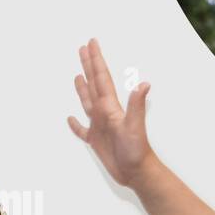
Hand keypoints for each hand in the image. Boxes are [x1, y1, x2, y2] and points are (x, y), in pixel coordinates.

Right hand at [68, 38, 155, 188]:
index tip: (91, 43)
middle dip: (88, 65)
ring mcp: (100, 126)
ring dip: (82, 88)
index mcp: (110, 107)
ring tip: (78, 75)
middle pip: (94, 84)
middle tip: (83, 48)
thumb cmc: (137, 151)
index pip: (101, 78)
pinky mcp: (96, 141)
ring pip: (87, 102)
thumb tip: (144, 84)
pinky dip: (75, 125)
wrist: (138, 172)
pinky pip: (82, 130)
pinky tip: (70, 119)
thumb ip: (137, 105)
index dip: (96, 60)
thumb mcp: (135, 126)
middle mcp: (105, 113)